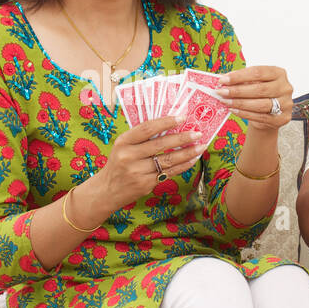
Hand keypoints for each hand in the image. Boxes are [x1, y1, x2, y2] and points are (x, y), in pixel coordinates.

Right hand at [88, 116, 204, 210]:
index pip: (147, 128)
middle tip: (197, 133)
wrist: (108, 190)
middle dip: (182, 138)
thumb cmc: (119, 164)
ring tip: (200, 146)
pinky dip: (183, 165)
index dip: (166, 122)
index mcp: (123, 142)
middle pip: (160, 144)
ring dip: (187, 153)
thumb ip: (141, 138)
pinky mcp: (146, 184)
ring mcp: (137, 171)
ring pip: (168, 160)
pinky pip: (169, 173)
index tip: (182, 117)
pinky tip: (192, 159)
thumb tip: (170, 125)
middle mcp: (129, 156)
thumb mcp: (123, 147)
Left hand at [217, 66, 293, 130]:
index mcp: (279, 73)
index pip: (258, 72)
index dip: (239, 76)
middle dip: (237, 91)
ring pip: (260, 104)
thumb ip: (242, 80)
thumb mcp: (254, 83)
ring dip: (239, 103)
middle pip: (259, 89)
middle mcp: (286, 87)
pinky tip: (233, 110)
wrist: (270, 114)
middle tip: (221, 92)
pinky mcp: (282, 118)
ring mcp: (286, 104)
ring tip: (225, 101)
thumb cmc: (260, 94)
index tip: (222, 79)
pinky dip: (244, 113)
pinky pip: (260, 116)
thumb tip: (222, 79)